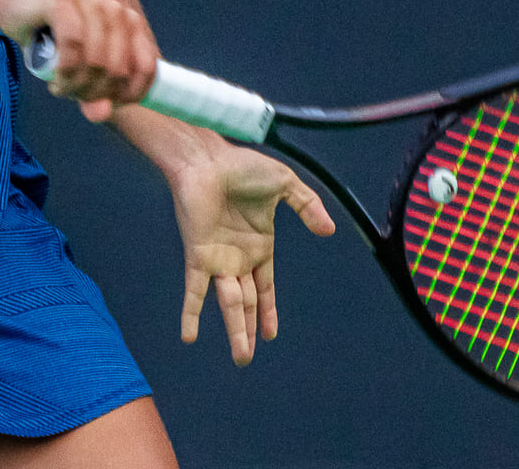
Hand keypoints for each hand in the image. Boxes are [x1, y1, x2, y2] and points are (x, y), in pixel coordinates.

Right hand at [0, 0, 157, 121]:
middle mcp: (115, 11)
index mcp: (131, 24)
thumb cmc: (56, 41)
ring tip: (61, 87)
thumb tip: (101, 114)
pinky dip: (64, 69)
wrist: (20, 6)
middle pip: (117, 70)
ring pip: (96, 61)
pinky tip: (55, 78)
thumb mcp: (80, 73)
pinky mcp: (64, 0)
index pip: (146, 68)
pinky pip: (73, 44)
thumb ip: (94, 94)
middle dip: (94, 93)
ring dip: (75, 85)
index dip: (128, 95)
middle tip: (73, 94)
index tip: (107, 105)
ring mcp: (91, 2)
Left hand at [170, 142, 334, 364]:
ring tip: (240, 358)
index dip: (267, 311)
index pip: (264, 287)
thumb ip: (307, 205)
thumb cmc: (241, 166)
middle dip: (247, 330)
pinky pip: (194, 290)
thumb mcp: (284, 184)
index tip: (269, 335)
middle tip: (245, 359)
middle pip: (246, 303)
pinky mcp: (198, 255)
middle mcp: (237, 257)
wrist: (208, 158)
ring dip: (235, 330)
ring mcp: (217, 258)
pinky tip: (189, 337)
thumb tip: (329, 231)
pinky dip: (192, 313)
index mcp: (258, 246)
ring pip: (228, 303)